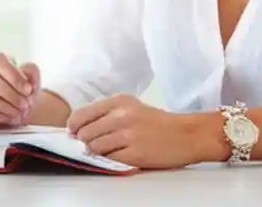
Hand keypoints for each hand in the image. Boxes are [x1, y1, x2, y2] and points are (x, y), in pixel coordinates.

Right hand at [0, 51, 41, 128]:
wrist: (15, 112)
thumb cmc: (19, 92)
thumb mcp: (30, 79)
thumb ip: (31, 70)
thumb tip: (24, 69)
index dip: (13, 75)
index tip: (27, 90)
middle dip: (9, 94)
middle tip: (23, 105)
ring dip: (2, 105)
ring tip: (16, 113)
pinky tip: (5, 117)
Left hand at [67, 93, 203, 168]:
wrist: (187, 134)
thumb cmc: (158, 123)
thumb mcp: (132, 108)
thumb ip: (107, 114)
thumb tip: (78, 128)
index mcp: (119, 101)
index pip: (81, 114)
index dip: (74, 127)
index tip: (75, 133)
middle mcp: (122, 116)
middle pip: (85, 133)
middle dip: (86, 142)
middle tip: (94, 145)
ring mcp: (128, 135)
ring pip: (95, 147)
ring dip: (97, 152)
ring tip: (110, 150)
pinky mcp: (136, 153)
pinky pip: (109, 160)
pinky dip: (110, 160)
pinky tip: (120, 156)